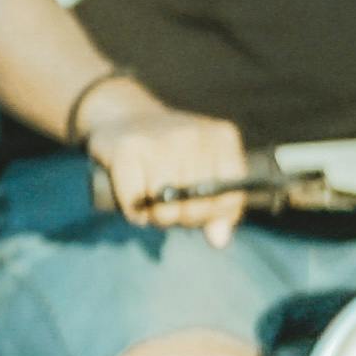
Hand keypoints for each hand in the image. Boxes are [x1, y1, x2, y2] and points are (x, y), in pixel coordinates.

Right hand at [81, 80, 260, 243]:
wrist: (125, 115)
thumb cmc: (172, 153)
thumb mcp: (204, 172)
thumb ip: (219, 208)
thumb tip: (218, 240)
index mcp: (221, 137)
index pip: (230, 195)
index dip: (214, 213)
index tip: (200, 209)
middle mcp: (193, 135)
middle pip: (195, 206)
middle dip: (182, 217)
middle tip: (171, 205)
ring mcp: (159, 140)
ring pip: (164, 209)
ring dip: (156, 217)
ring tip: (153, 202)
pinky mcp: (126, 149)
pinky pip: (135, 205)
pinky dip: (134, 213)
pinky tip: (135, 201)